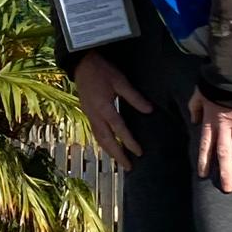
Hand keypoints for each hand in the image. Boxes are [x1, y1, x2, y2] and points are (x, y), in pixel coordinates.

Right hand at [73, 53, 152, 172]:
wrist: (81, 64)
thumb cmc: (103, 70)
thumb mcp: (120, 81)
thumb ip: (134, 97)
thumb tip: (150, 111)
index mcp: (104, 108)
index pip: (119, 130)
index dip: (130, 142)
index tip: (139, 153)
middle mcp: (95, 115)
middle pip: (106, 140)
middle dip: (118, 155)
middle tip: (128, 167)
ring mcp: (89, 115)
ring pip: (99, 138)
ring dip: (109, 151)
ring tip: (119, 161)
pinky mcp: (87, 113)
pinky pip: (95, 133)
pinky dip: (102, 143)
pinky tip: (108, 146)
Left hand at [190, 92, 231, 191]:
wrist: (228, 71)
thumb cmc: (212, 83)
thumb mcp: (197, 95)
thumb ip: (195, 108)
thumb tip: (193, 120)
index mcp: (211, 121)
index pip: (205, 145)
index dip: (204, 160)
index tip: (203, 175)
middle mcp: (225, 125)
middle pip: (225, 152)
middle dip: (226, 171)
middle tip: (228, 189)